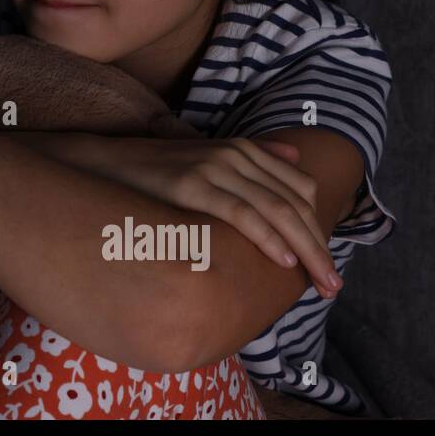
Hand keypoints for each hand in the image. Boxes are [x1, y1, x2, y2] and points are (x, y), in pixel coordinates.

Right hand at [71, 134, 339, 298]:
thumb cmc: (152, 171)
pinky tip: (284, 261)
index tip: (328, 264)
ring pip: (277, 210)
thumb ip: (251, 157)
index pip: (299, 190)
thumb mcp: (205, 158)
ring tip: (321, 283)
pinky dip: (269, 237)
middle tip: (334, 285)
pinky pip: (242, 213)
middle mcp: (233, 155)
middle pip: (294, 203)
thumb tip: (295, 157)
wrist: (100, 165)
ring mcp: (213, 168)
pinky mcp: (192, 185)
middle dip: (320, 247)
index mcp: (241, 150)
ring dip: (306, 250)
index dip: (320, 228)